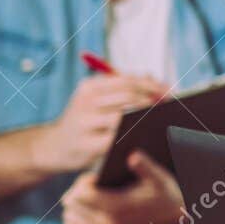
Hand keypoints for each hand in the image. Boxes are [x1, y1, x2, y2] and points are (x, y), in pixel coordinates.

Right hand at [36, 74, 166, 174]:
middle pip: (128, 96)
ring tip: (163, 121)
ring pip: (123, 117)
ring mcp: (84, 123)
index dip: (152, 85)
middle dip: (153, 101)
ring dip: (146, 119)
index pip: (127, 80)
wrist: (53, 147)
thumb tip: (153, 77)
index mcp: (90, 86)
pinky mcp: (86, 144)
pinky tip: (146, 137)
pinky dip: (133, 136)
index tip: (170, 92)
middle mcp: (85, 101)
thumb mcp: (96, 100)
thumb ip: (122, 88)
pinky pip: (116, 139)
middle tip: (171, 108)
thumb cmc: (85, 121)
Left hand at [60, 150, 184, 223]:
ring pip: (71, 218)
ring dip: (76, 207)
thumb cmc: (166, 196)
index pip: (81, 193)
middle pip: (73, 204)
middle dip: (78, 192)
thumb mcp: (159, 178)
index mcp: (118, 207)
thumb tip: (132, 155)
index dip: (84, 182)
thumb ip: (144, 166)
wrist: (175, 223)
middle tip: (92, 186)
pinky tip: (85, 216)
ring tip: (90, 199)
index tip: (95, 178)